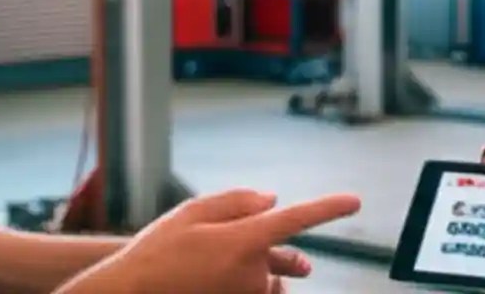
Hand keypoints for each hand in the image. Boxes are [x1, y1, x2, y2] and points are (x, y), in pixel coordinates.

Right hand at [57, 189, 361, 293]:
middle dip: (266, 249)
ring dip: (259, 272)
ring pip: (269, 277)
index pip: (296, 219)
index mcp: (243, 240)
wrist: (129, 293)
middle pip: (277, 251)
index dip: (329, 208)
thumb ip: (236, 201)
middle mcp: (252, 272)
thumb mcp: (191, 212)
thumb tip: (272, 200)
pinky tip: (222, 281)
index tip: (355, 201)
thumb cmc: (157, 251)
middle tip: (230, 254)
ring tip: (216, 272)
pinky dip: (253, 287)